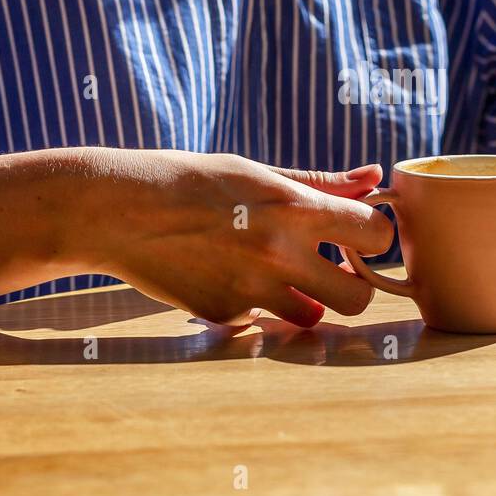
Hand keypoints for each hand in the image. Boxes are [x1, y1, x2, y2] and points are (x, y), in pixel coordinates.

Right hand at [86, 151, 392, 327]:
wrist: (121, 211)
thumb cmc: (193, 183)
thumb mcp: (258, 173)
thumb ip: (322, 183)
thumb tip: (374, 176)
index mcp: (295, 208)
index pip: (374, 234)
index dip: (373, 236)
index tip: (357, 234)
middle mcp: (280, 254)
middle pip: (357, 297)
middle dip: (351, 286)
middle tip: (331, 271)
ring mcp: (252, 291)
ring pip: (312, 319)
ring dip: (305, 303)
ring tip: (277, 277)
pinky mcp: (224, 315)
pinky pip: (260, 322)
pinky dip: (253, 307)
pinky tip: (226, 279)